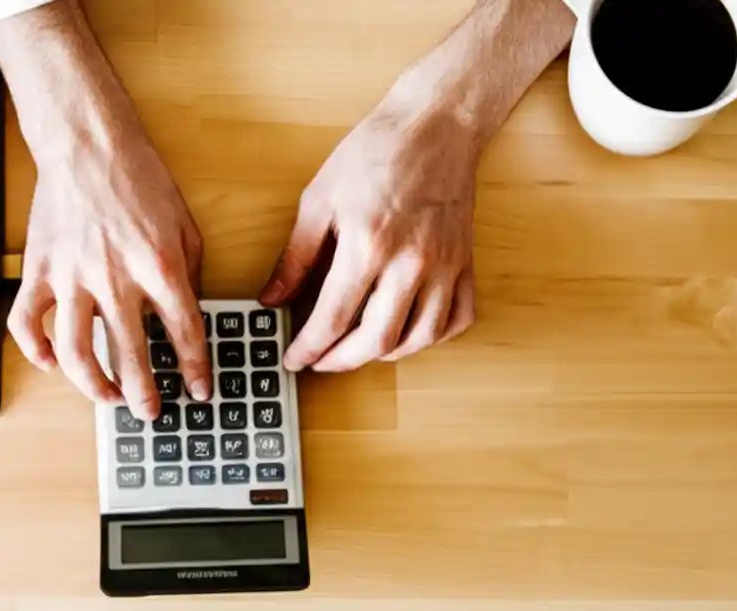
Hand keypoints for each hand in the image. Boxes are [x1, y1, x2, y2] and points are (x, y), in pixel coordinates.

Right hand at [8, 129, 211, 420]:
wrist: (88, 146)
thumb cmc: (137, 178)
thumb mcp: (185, 226)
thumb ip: (189, 274)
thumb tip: (187, 313)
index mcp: (159, 267)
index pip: (184, 332)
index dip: (195, 368)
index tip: (199, 390)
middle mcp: (115, 279)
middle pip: (131, 354)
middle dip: (144, 393)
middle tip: (150, 411)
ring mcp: (73, 278)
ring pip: (77, 352)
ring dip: (93, 385)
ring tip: (108, 397)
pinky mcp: (40, 271)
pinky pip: (28, 322)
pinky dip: (36, 350)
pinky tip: (51, 363)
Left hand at [260, 81, 480, 372]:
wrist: (435, 123)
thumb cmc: (375, 153)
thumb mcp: (319, 199)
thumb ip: (295, 256)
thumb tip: (272, 297)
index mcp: (367, 246)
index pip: (333, 319)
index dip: (308, 348)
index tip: (295, 359)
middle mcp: (410, 263)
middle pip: (377, 341)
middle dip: (342, 361)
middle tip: (321, 362)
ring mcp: (443, 266)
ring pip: (420, 339)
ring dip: (385, 355)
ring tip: (359, 348)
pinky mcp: (464, 263)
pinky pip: (457, 319)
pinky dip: (433, 337)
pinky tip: (409, 331)